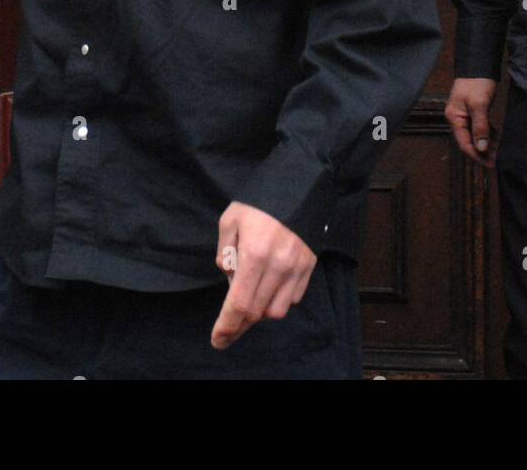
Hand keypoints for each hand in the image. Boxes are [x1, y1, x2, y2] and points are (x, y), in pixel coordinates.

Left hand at [211, 201, 316, 349]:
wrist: (298, 185)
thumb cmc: (259, 203)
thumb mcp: (230, 220)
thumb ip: (225, 253)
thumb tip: (230, 278)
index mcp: (254, 254)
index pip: (239, 304)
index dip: (227, 327)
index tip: (218, 341)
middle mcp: (278, 266)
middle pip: (256, 313)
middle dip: (238, 326)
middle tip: (227, 330)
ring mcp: (296, 268)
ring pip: (277, 311)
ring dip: (260, 312)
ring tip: (251, 299)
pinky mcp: (309, 267)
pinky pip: (293, 299)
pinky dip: (279, 300)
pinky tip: (270, 288)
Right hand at [444, 77, 498, 166]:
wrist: (479, 65)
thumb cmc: (477, 83)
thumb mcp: (479, 104)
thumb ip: (480, 126)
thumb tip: (481, 147)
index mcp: (455, 118)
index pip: (464, 143)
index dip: (476, 155)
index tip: (489, 164)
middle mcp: (458, 119)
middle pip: (469, 142)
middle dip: (482, 153)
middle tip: (496, 161)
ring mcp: (466, 116)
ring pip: (476, 136)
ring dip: (487, 145)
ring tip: (499, 154)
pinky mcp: (475, 113)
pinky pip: (481, 129)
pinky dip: (489, 135)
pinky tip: (498, 141)